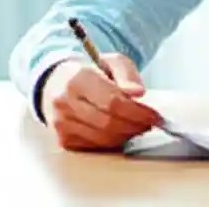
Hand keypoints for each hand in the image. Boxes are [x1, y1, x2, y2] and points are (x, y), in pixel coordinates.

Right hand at [40, 54, 162, 150]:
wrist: (55, 83)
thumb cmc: (88, 72)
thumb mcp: (111, 62)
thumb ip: (127, 75)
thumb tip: (138, 93)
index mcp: (77, 79)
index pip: (112, 102)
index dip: (137, 112)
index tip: (153, 115)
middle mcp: (65, 103)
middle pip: (109, 123)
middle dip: (135, 125)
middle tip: (149, 122)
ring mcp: (62, 124)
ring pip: (103, 138)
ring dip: (126, 135)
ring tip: (138, 126)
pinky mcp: (64, 139)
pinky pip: (96, 146)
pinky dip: (113, 141)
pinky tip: (120, 131)